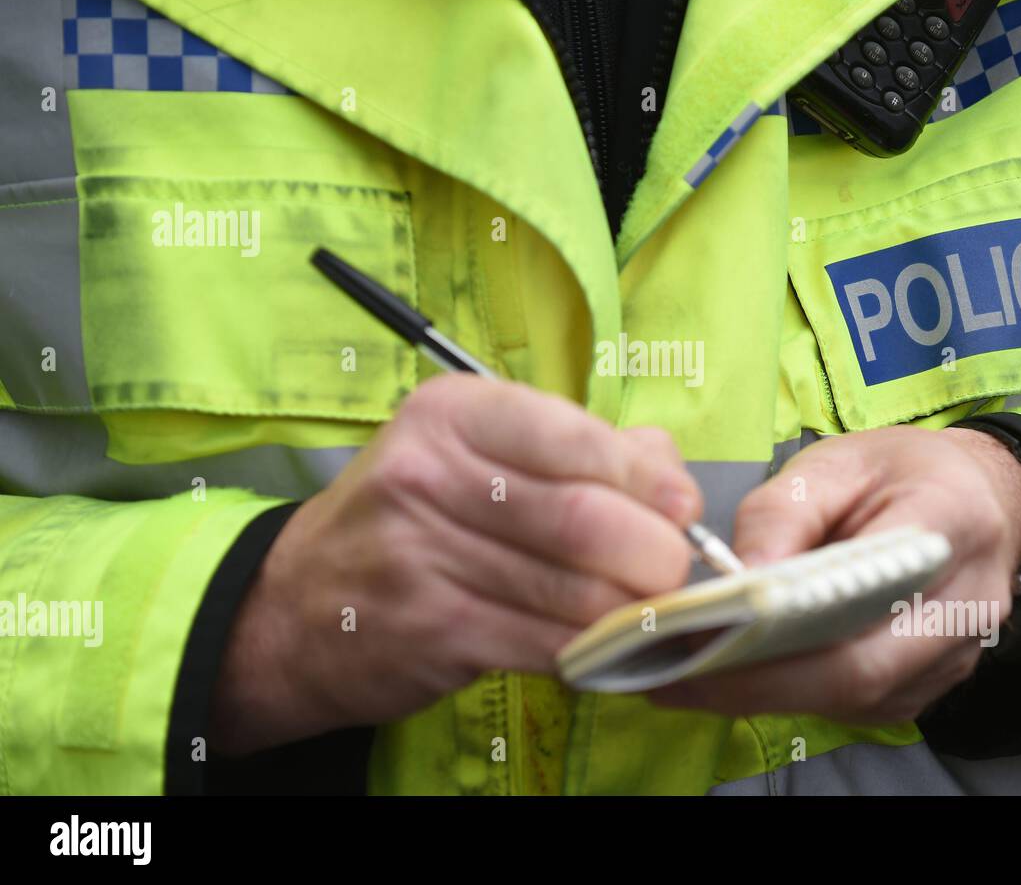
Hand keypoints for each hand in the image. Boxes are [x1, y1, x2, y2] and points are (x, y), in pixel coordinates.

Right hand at [209, 374, 701, 754]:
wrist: (296, 608)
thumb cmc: (410, 519)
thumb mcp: (472, 455)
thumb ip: (576, 448)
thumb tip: (668, 472)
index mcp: (451, 415)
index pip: (573, 436)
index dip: (645, 477)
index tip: (681, 504)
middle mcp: (427, 476)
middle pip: (583, 518)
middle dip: (653, 551)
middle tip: (670, 569)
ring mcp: (421, 557)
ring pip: (572, 590)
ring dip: (630, 609)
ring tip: (645, 608)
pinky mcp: (431, 631)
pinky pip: (545, 643)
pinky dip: (591, 649)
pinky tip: (599, 642)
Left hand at [648, 425, 1020, 724]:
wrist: (978, 498)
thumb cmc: (902, 472)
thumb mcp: (837, 461)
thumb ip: (782, 511)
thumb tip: (736, 577)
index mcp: (948, 522)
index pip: (865, 591)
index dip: (781, 627)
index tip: (704, 631)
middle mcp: (965, 602)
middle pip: (857, 669)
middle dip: (756, 680)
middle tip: (671, 673)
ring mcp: (954, 656)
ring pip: (852, 699)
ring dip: (765, 693)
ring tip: (686, 671)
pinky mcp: (930, 685)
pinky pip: (856, 705)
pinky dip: (792, 693)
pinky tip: (739, 673)